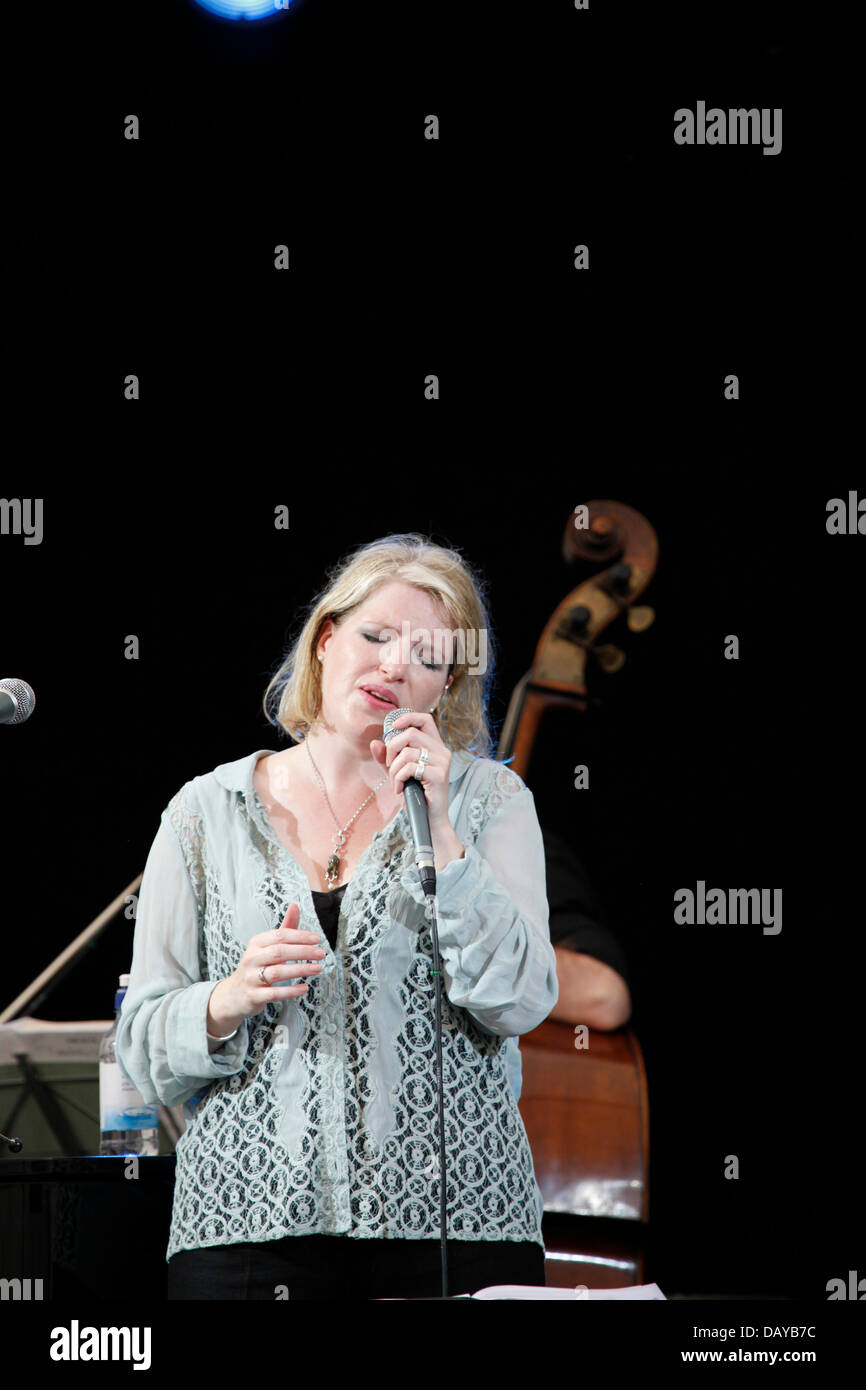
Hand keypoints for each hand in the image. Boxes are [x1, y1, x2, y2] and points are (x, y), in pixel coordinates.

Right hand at [206, 904, 324, 1034]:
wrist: (234, 994)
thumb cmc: (256, 966)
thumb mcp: (266, 946)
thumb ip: (284, 929)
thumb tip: (295, 907)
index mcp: (256, 943)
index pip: (279, 936)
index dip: (299, 936)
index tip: (317, 939)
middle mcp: (252, 958)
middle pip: (279, 952)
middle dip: (303, 952)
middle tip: (321, 954)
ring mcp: (251, 978)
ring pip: (277, 972)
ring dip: (300, 970)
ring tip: (317, 968)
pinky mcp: (253, 995)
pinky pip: (274, 993)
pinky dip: (290, 991)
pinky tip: (304, 988)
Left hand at [369, 710, 452, 831]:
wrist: (428, 820)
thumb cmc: (415, 796)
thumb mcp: (398, 773)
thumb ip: (387, 759)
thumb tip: (375, 742)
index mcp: (435, 746)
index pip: (425, 719)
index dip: (408, 718)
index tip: (392, 727)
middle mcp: (442, 751)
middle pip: (411, 734)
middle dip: (392, 748)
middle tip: (389, 764)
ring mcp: (442, 762)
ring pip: (407, 753)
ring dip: (394, 769)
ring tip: (395, 781)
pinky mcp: (439, 775)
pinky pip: (410, 768)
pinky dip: (398, 778)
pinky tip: (399, 789)